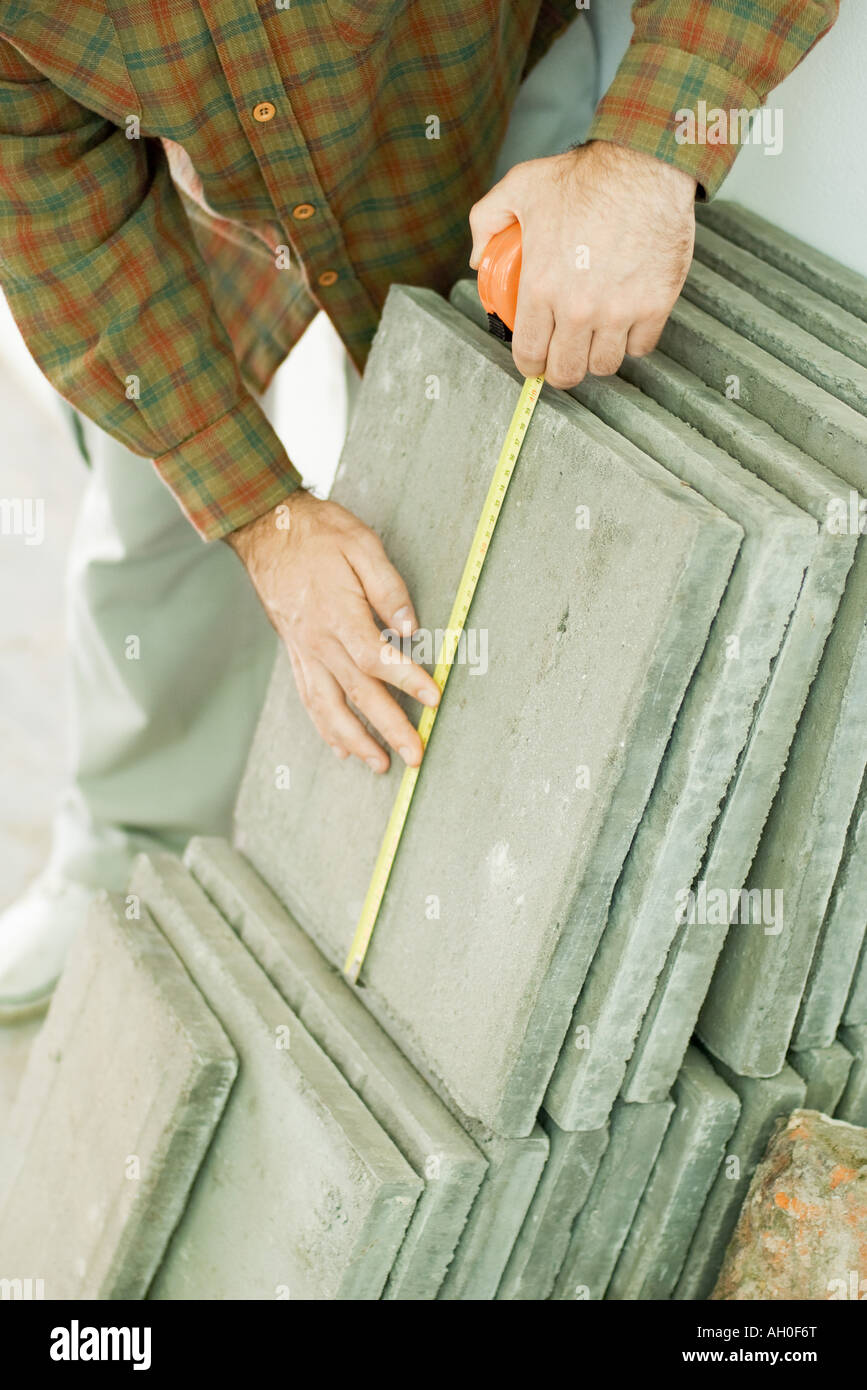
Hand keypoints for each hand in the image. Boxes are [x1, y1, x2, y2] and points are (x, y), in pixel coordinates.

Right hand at [226, 490, 439, 770]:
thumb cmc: (319, 534)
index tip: (433, 698)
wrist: (267, 530)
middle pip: (358, 694)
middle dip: (389, 729)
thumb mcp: (361, 545)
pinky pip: (309, 698)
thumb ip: (388, 587)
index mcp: (338, 615)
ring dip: (356, 741)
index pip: (376, 659)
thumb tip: (411, 626)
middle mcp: (319, 642)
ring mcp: (304, 652)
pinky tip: (340, 746)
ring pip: (328, 707)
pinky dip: (325, 727)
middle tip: (415, 756)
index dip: (407, 681)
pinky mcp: (296, 654)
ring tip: (380, 764)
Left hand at [469, 141, 695, 387]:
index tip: (535, 361)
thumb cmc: (584, 176)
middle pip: (566, 372)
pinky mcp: (654, 306)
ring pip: (604, 366)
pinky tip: (625, 322)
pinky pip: (640, 347)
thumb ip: (486, 222)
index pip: (529, 355)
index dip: (530, 364)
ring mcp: (619, 311)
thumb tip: (477, 258)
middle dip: (560, 370)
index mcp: (540, 288)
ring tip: (594, 338)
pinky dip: (632, 341)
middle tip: (563, 356)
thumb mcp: (519, 188)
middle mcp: (578, 308)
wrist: (644, 164)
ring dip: (597, 356)